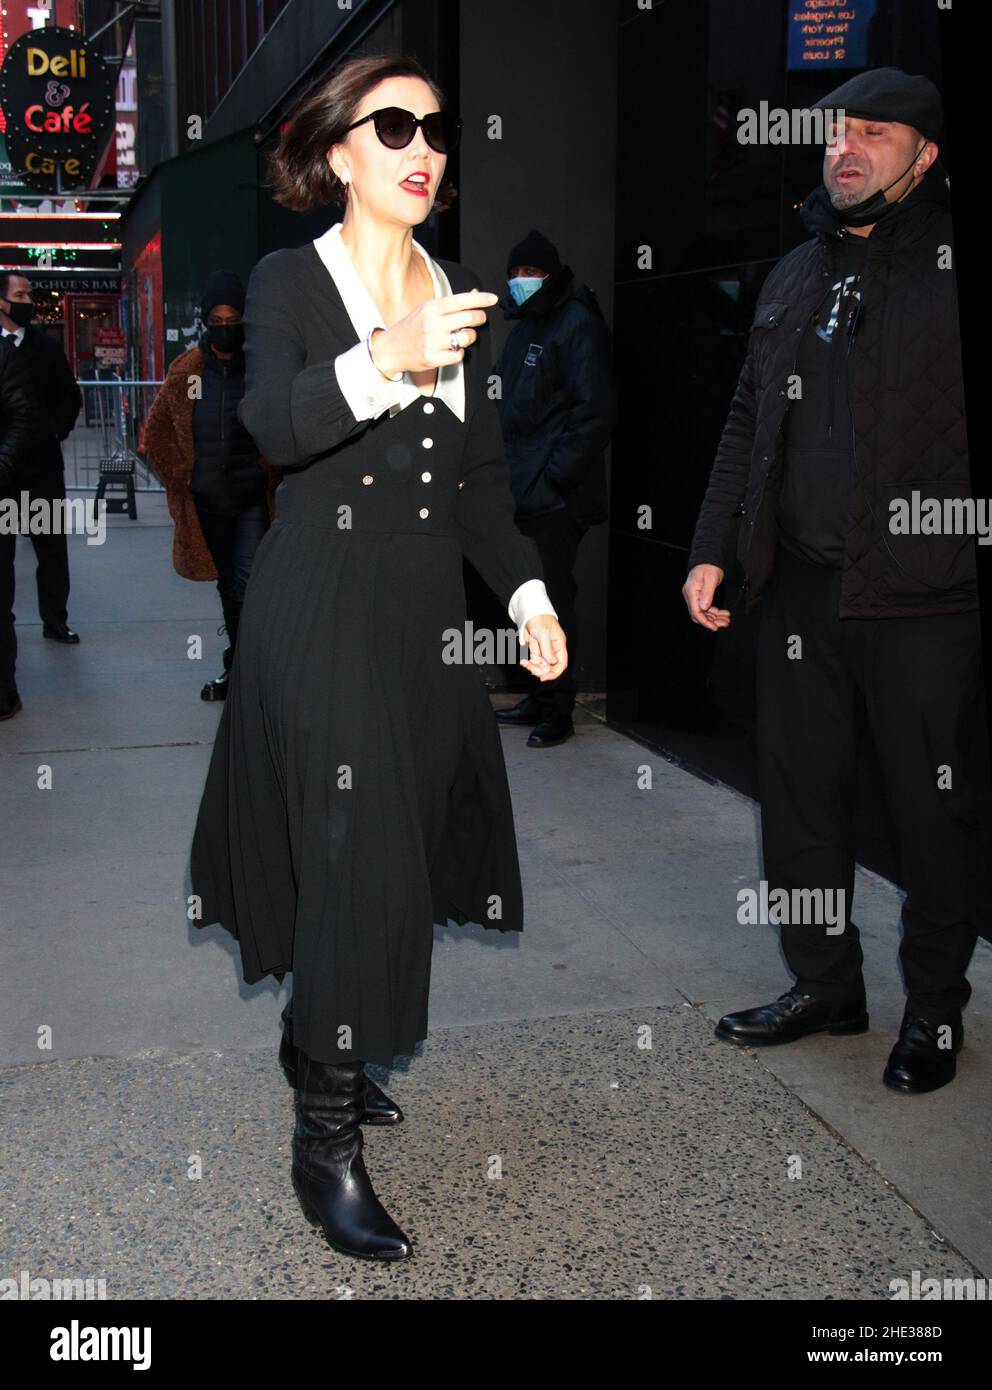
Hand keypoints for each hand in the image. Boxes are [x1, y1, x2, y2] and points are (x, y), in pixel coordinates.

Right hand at [369, 290, 498, 377]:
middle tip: (479, 318)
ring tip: (463, 335)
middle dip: (479, 318)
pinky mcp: (433, 358)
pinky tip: (452, 349)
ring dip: (470, 336)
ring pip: (466, 338)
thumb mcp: (427, 309)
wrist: (391, 348)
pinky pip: (458, 355)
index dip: (480, 300)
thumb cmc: (411, 327)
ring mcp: (433, 342)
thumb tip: (474, 294)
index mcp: (431, 308)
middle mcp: (432, 323)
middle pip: (468, 318)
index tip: (493, 299)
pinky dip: (459, 352)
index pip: (462, 300)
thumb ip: (451, 303)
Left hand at [520, 614, 566, 680]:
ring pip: (541, 664)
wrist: (528, 608)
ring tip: (525, 664)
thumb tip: (551, 663)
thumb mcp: (543, 633)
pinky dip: (529, 662)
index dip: (554, 672)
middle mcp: (552, 648)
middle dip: (541, 670)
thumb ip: (546, 650)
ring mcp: (544, 648)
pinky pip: (534, 659)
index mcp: (559, 644)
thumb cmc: (538, 617)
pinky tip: (523, 662)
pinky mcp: (535, 647)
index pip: (561, 663)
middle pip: (551, 666)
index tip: (544, 677)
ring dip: (533, 667)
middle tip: (531, 669)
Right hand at [682, 563, 730, 629]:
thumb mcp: (710, 579)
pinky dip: (714, 612)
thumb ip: (707, 594)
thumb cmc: (709, 566)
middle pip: (699, 615)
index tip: (714, 627)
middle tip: (724, 623)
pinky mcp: (699, 596)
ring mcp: (694, 596)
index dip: (705, 622)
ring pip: (703, 613)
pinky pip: (705, 608)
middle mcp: (690, 596)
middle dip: (712, 621)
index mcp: (691, 592)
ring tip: (726, 620)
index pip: (695, 612)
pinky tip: (723, 614)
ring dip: (714, 618)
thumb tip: (704, 607)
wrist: (709, 560)